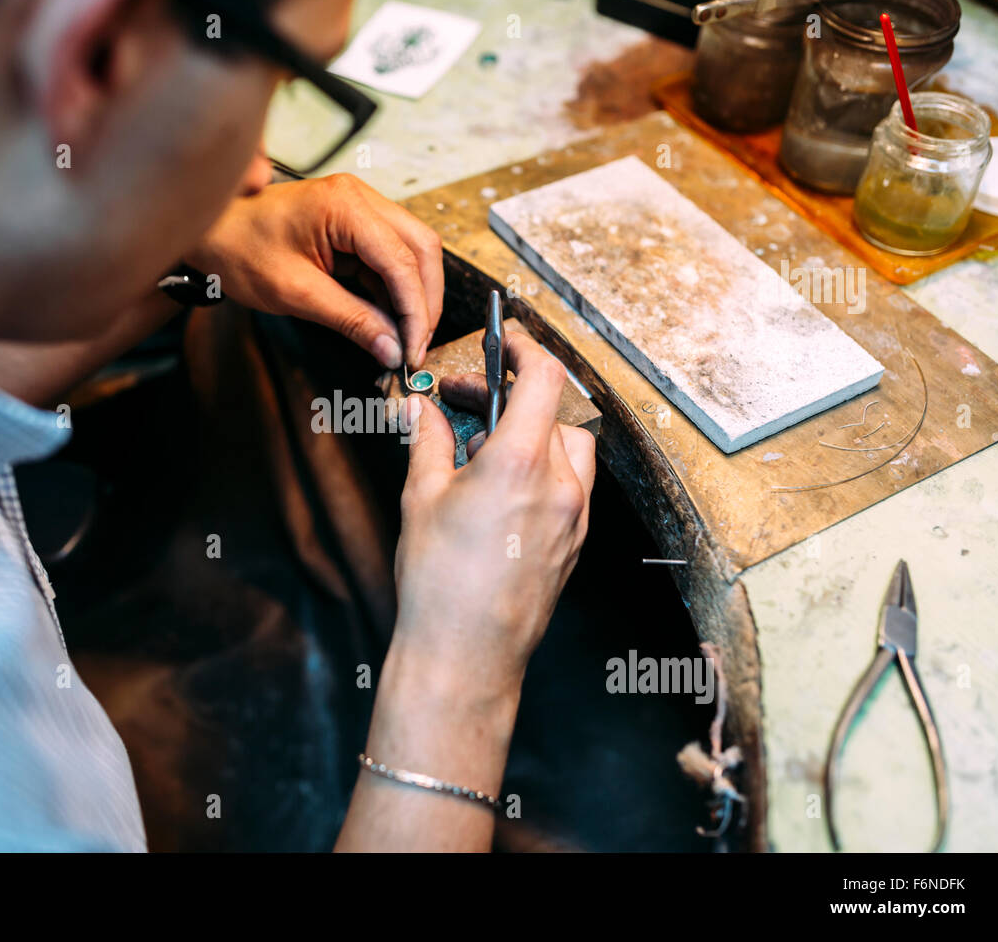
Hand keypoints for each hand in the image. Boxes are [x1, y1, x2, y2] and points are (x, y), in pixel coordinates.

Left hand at [185, 175, 443, 368]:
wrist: (210, 232)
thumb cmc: (239, 250)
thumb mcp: (296, 293)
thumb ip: (351, 320)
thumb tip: (391, 348)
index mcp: (345, 206)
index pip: (402, 259)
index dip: (415, 309)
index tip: (413, 349)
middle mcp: (359, 198)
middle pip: (420, 248)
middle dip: (425, 300)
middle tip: (417, 345)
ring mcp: (358, 208)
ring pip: (411, 252)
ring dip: (413, 296)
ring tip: (405, 339)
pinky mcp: (353, 225)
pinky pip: (388, 257)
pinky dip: (394, 291)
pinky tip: (390, 321)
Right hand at [336, 333, 594, 850]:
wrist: (465, 653)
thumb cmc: (438, 582)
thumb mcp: (422, 496)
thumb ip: (430, 440)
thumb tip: (425, 408)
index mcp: (519, 463)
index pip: (543, 379)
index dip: (524, 350)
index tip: (504, 344)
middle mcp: (559, 485)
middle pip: (557, 411)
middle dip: (516, 395)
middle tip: (469, 403)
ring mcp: (575, 516)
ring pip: (571, 447)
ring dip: (536, 432)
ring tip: (487, 448)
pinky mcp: (576, 542)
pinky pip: (572, 485)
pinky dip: (545, 468)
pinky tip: (504, 487)